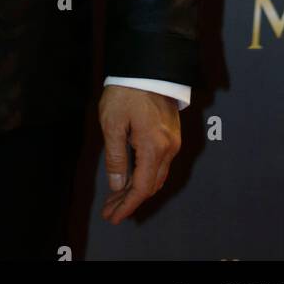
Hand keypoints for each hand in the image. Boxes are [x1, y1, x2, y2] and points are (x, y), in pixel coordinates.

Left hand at [98, 85, 181, 223]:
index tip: (112, 217)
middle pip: (151, 186)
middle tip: (110, 211)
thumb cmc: (126, 92)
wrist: (148, 66)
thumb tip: (117, 185)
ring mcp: (173, 142)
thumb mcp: (112, 123)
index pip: (142, 188)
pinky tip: (131, 178)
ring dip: (137, 190)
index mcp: (154, 147)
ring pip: (157, 176)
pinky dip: (145, 176)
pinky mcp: (171, 135)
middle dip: (130, 201)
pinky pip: (160, 164)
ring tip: (116, 199)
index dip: (127, 205)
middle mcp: (168, 149)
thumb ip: (116, 157)